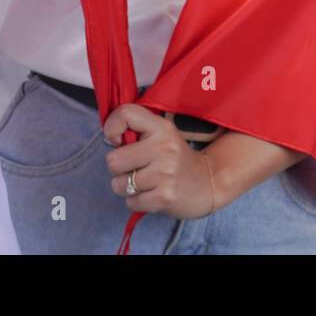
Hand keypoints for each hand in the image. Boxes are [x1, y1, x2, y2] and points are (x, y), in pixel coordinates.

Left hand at [102, 104, 215, 219]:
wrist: (207, 183)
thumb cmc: (175, 157)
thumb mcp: (161, 134)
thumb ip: (136, 129)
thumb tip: (108, 136)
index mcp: (162, 127)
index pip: (125, 114)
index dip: (111, 127)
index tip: (117, 140)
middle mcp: (164, 147)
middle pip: (113, 160)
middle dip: (118, 168)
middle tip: (135, 167)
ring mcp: (165, 173)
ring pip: (118, 184)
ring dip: (126, 187)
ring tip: (144, 182)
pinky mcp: (164, 197)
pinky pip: (130, 201)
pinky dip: (136, 201)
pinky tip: (151, 193)